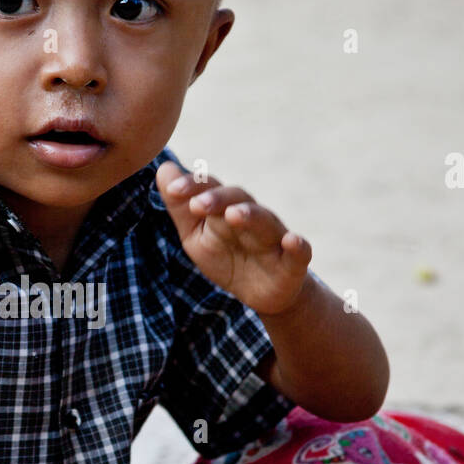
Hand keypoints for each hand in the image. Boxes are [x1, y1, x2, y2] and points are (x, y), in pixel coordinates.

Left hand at [156, 161, 311, 315]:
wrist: (261, 293)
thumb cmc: (226, 255)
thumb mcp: (196, 236)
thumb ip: (180, 207)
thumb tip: (163, 170)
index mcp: (226, 209)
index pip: (210, 190)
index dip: (193, 186)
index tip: (173, 189)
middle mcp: (252, 217)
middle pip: (237, 199)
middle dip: (217, 199)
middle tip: (197, 204)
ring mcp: (274, 238)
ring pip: (265, 221)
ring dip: (250, 216)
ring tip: (233, 215)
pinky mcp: (293, 263)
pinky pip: (300, 251)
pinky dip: (298, 246)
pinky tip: (292, 241)